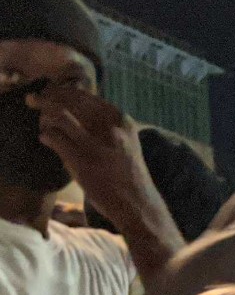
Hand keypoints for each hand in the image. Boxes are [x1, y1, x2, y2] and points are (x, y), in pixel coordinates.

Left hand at [30, 86, 178, 249]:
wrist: (138, 202)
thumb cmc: (127, 172)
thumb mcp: (124, 140)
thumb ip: (104, 123)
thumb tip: (74, 106)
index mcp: (121, 119)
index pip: (84, 95)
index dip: (61, 92)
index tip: (50, 94)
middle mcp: (110, 127)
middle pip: (69, 100)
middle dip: (48, 99)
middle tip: (37, 103)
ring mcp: (96, 143)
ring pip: (59, 115)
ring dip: (45, 117)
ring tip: (43, 124)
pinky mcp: (82, 160)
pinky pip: (54, 137)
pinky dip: (46, 135)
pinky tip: (46, 139)